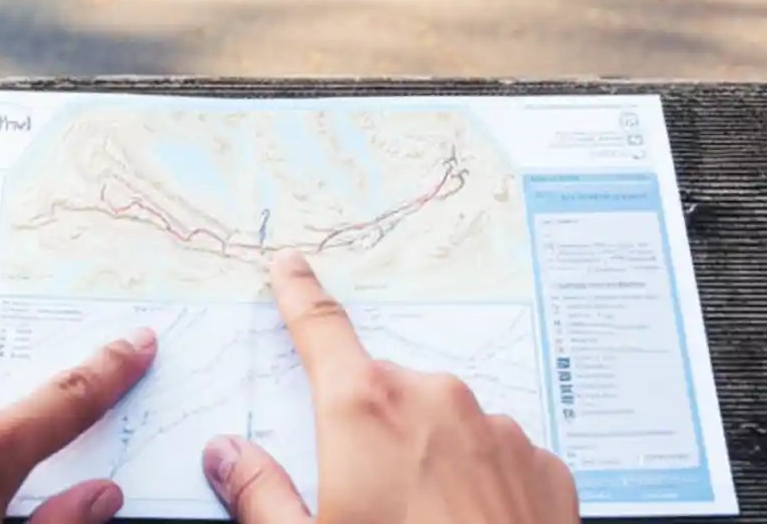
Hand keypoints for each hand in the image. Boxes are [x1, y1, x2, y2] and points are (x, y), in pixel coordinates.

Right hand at [201, 252, 578, 523]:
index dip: (300, 294)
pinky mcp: (541, 463)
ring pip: (443, 424)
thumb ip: (260, 494)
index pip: (320, 330)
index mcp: (364, 410)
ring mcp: (495, 429)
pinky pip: (495, 455)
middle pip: (383, 392)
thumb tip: (225, 454)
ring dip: (427, 456)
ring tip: (422, 521)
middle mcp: (433, 399)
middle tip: (366, 492)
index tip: (291, 267)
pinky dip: (477, 481)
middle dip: (369, 428)